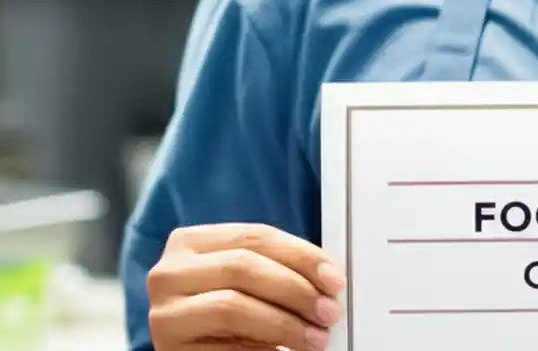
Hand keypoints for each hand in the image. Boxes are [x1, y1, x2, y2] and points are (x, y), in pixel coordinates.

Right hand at [147, 223, 346, 350]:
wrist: (196, 350)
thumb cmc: (228, 310)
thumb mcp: (248, 280)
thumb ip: (277, 267)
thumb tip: (328, 279)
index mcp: (190, 242)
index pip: (255, 236)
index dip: (301, 256)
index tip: (334, 279)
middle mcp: (169, 273)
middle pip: (243, 268)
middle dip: (296, 290)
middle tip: (329, 312)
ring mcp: (164, 313)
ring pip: (232, 306)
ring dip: (284, 324)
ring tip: (315, 338)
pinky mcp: (169, 349)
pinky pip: (224, 347)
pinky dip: (263, 349)